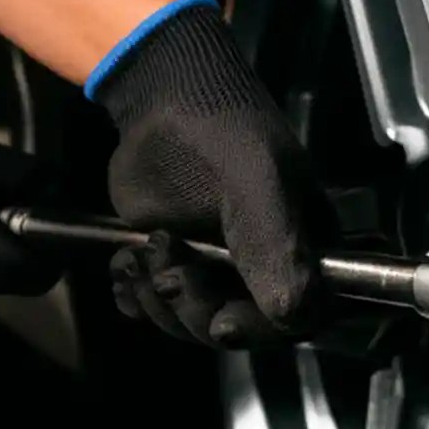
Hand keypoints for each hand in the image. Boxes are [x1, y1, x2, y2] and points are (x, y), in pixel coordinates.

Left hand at [94, 0, 330, 346]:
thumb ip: (277, 247)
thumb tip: (292, 315)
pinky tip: (125, 264)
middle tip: (170, 262)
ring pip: (189, 324)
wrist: (162, 96)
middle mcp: (264, 265)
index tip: (222, 322)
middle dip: (194, 309)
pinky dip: (132, 296)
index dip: (258, 332)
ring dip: (157, 300)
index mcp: (304, 248)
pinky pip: (153, 308)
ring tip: (144, 252)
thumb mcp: (259, 185)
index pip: (296, 318)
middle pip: (235, 330)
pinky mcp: (172, 261)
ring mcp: (215, 267)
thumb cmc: (224, 129)